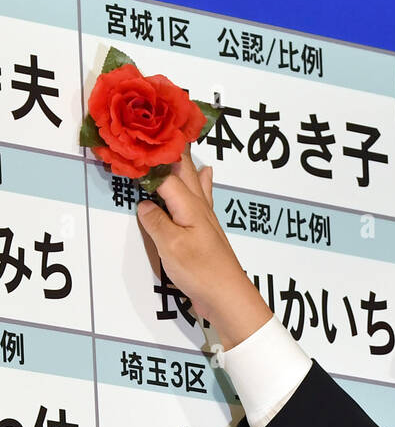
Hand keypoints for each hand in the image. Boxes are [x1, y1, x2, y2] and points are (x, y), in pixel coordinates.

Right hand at [136, 147, 272, 349]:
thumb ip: (155, 221)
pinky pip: (200, 200)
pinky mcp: (205, 236)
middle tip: (165, 127)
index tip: (133, 140)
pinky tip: (206, 178)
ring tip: (186, 143)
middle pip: (183, 172)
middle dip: (173, 151)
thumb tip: (144, 204)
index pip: (164, 172)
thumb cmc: (203, 272)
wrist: (229, 299)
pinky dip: (200, 184)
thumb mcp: (170, 245)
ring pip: (194, 183)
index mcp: (189, 204)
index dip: (148, 158)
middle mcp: (199, 208)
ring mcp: (205, 221)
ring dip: (188, 164)